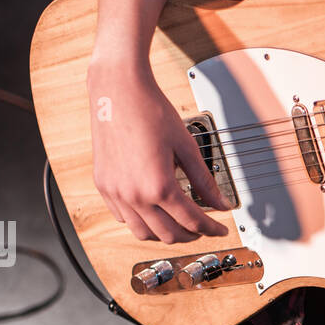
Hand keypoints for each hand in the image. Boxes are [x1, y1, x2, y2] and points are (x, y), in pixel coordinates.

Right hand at [87, 59, 229, 242]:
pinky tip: (153, 211)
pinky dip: (141, 221)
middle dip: (191, 235)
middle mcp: (135, 195)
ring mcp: (116, 193)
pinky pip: (123, 218)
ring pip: (144, 233)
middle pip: (169, 234)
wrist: (118, 90)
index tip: (220, 229)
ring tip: (179, 223)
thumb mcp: (187, 147)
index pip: (192, 221)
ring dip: (165, 233)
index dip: (211, 229)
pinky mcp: (104, 186)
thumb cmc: (151, 111)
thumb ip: (204, 181)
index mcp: (159, 186)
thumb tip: (220, 203)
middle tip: (203, 227)